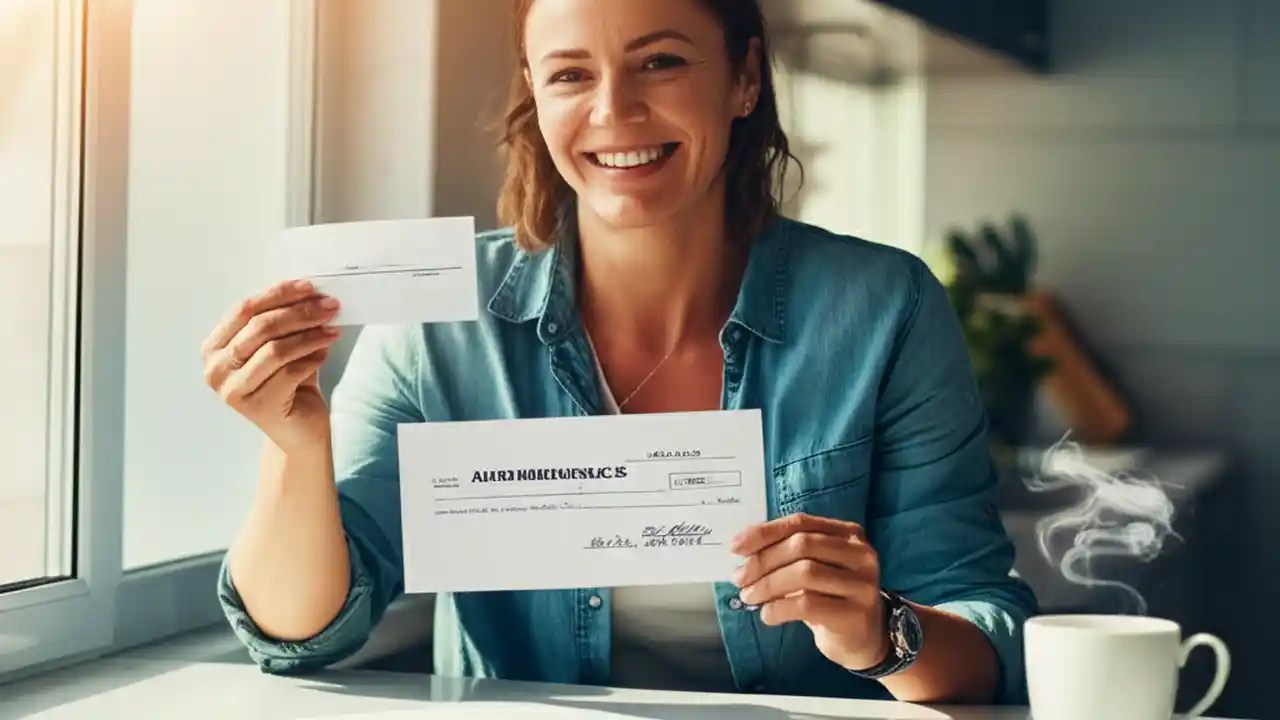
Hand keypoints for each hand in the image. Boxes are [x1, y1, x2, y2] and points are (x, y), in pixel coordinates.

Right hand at [201, 279, 342, 454]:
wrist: (299, 428)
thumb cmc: (290, 383)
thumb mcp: (282, 345)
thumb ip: (285, 320)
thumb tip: (310, 291)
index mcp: (214, 347)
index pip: (244, 309)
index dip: (278, 294)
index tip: (309, 286)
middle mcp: (216, 369)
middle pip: (260, 327)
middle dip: (299, 312)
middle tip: (330, 306)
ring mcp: (233, 390)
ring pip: (275, 349)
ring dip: (309, 335)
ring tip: (333, 330)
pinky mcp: (257, 407)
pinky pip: (289, 373)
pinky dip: (311, 359)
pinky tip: (325, 353)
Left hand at [731, 513, 889, 671]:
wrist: (864, 638)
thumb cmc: (830, 597)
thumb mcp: (813, 568)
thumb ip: (786, 552)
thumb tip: (742, 549)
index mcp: (848, 533)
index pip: (801, 522)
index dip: (765, 532)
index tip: (736, 547)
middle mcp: (861, 554)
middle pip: (802, 545)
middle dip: (763, 561)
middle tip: (739, 579)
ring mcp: (862, 584)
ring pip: (804, 573)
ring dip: (768, 585)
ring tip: (750, 597)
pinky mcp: (856, 614)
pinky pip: (808, 605)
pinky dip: (780, 608)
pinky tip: (768, 615)